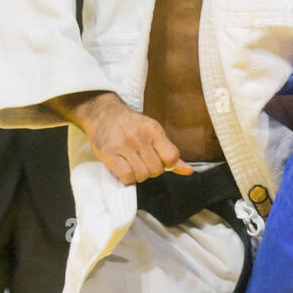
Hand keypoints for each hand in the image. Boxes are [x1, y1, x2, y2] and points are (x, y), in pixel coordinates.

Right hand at [63, 92, 191, 183]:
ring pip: (142, 175)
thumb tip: (189, 171)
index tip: (159, 160)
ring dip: (139, 175)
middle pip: (156, 170)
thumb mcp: (153, 133)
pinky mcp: (109, 153)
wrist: (103, 114)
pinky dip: (128, 178)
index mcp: (154, 130)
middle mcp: (140, 136)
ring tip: (133, 165)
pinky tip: (125, 170)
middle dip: (152, 171)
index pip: (172, 157)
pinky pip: (126, 176)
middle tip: (143, 163)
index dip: (168, 165)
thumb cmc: (131, 126)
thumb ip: (170, 153)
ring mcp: (123, 145)